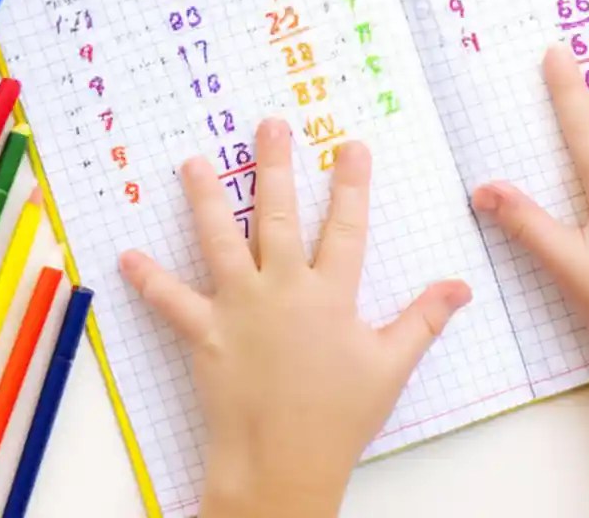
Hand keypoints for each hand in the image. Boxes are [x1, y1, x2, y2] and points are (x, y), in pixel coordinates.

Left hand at [119, 119, 470, 517]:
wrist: (284, 462)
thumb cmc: (340, 416)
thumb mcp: (391, 366)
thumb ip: (423, 320)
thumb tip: (460, 286)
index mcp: (331, 294)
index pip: (346, 226)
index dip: (350, 184)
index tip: (349, 146)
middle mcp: (283, 289)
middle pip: (278, 216)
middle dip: (274, 166)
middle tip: (268, 125)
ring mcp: (239, 308)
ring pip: (221, 240)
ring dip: (208, 199)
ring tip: (193, 162)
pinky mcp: (205, 334)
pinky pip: (172, 302)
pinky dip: (149, 280)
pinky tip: (127, 257)